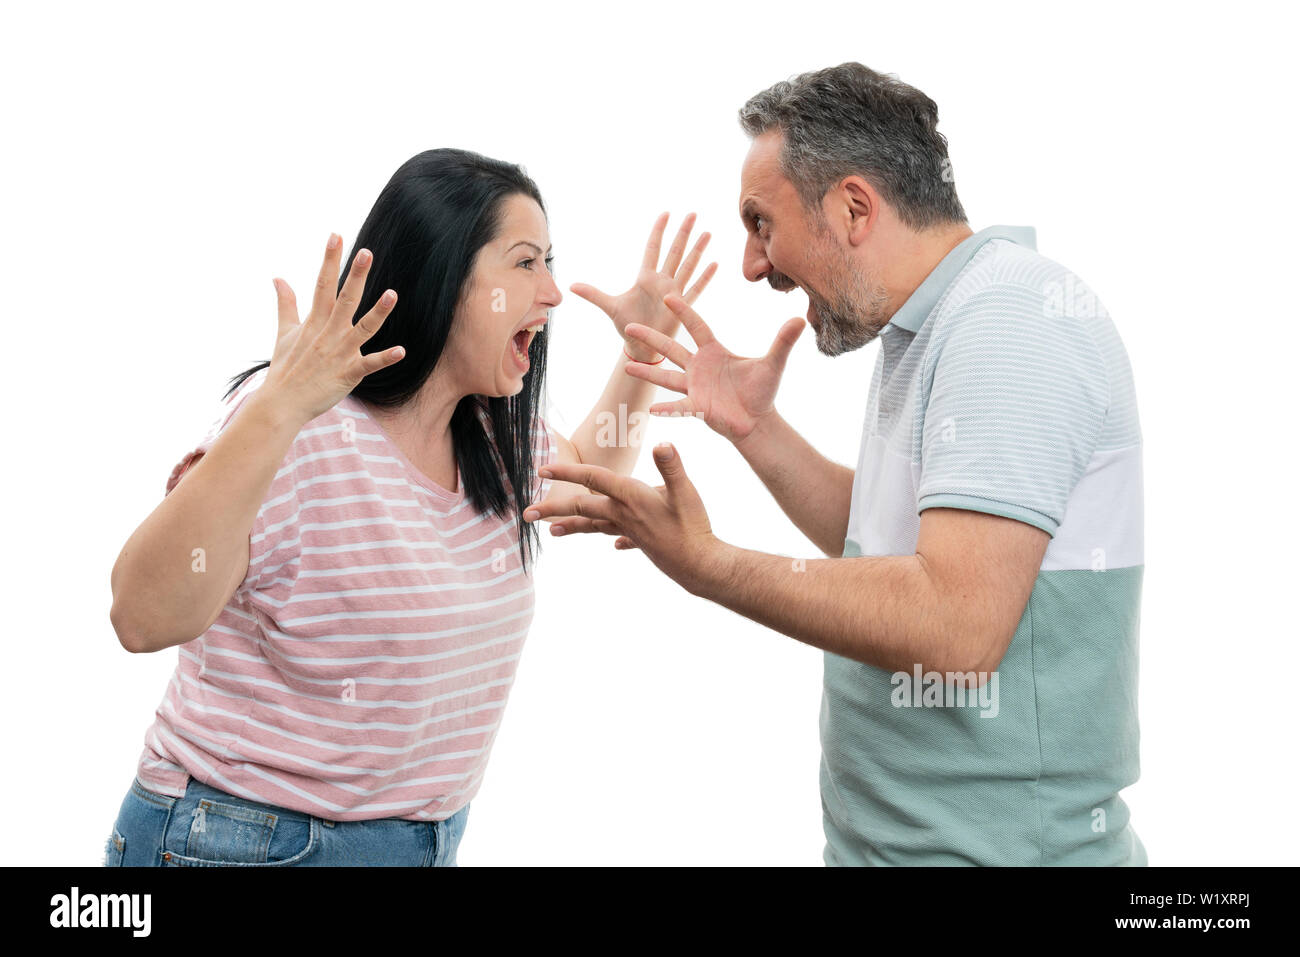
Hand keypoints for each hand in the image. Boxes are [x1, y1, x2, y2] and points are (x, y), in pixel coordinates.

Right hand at [262, 234, 404, 424]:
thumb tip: (278, 278)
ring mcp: (339, 353)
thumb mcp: (284, 332)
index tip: (336, 235)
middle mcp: (328, 333)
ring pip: (362, 329)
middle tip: (366, 252)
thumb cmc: (286, 368)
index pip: (323, 283)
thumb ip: (286, 304)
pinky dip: (384, 358)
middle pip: (344, 299)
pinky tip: (401, 351)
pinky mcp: (348, 374)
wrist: (282, 403)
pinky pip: (369, 365)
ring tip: (392, 294)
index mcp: (315, 321)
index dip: (330, 259)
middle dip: (355, 276)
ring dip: (378, 313)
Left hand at [522, 443, 724, 590]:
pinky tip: (616, 544)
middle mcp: (623, 514)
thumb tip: (663, 444)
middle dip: (553, 509)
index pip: (592, 478)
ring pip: (595, 525)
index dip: (566, 472)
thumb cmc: (693, 527)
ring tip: (552, 531)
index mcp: (630, 496)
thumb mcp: (685, 492)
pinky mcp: (643, 542)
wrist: (700, 566)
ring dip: (573, 525)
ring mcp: (630, 530)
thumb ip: (671, 467)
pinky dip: (615, 538)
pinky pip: (622, 538)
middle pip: (582, 507)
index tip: (540, 471)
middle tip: (526, 515)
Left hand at [569, 212, 717, 362]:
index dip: (658, 231)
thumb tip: (571, 285)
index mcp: (645, 278)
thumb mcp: (609, 307)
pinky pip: (696, 289)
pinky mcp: (682, 306)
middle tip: (692, 213)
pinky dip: (705, 277)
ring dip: (697, 250)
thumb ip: (593, 294)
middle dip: (683, 233)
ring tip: (707, 233)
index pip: (653, 248)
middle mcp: (662, 282)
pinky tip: (714, 264)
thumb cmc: (627, 325)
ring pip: (688, 266)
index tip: (666, 213)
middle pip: (674, 251)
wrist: (639, 346)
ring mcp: (674, 292)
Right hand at [621, 294, 804, 444]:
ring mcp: (694, 386)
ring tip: (626, 365)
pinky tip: (650, 410)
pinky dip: (666, 409)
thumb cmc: (763, 390)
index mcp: (714, 351)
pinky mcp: (696, 406)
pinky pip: (679, 406)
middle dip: (651, 337)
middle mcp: (699, 366)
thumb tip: (801, 319)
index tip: (668, 294)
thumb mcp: (774, 364)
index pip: (696, 325)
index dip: (684, 311)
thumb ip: (783, 342)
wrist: (758, 421)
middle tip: (628, 325)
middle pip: (671, 348)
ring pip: (666, 376)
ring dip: (647, 372)